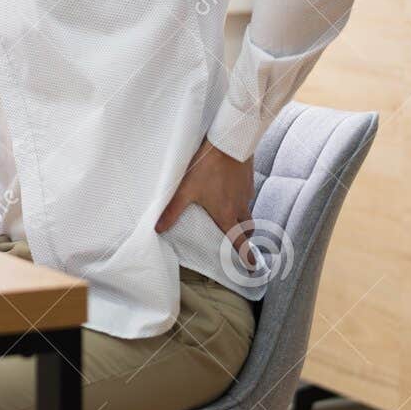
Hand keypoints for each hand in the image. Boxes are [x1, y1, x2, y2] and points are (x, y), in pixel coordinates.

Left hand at [155, 137, 254, 263]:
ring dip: (243, 219)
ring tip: (232, 217)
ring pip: (247, 212)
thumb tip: (159, 228)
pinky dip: (241, 200)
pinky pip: (247, 196)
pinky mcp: (248, 180)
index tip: (251, 267)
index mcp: (226, 214)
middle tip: (240, 242)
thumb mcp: (185, 190)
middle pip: (247, 229)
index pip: (238, 242)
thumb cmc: (207, 167)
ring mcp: (246, 193)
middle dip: (244, 238)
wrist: (229, 142)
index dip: (245, 256)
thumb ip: (172, 210)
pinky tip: (230, 192)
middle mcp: (239, 207)